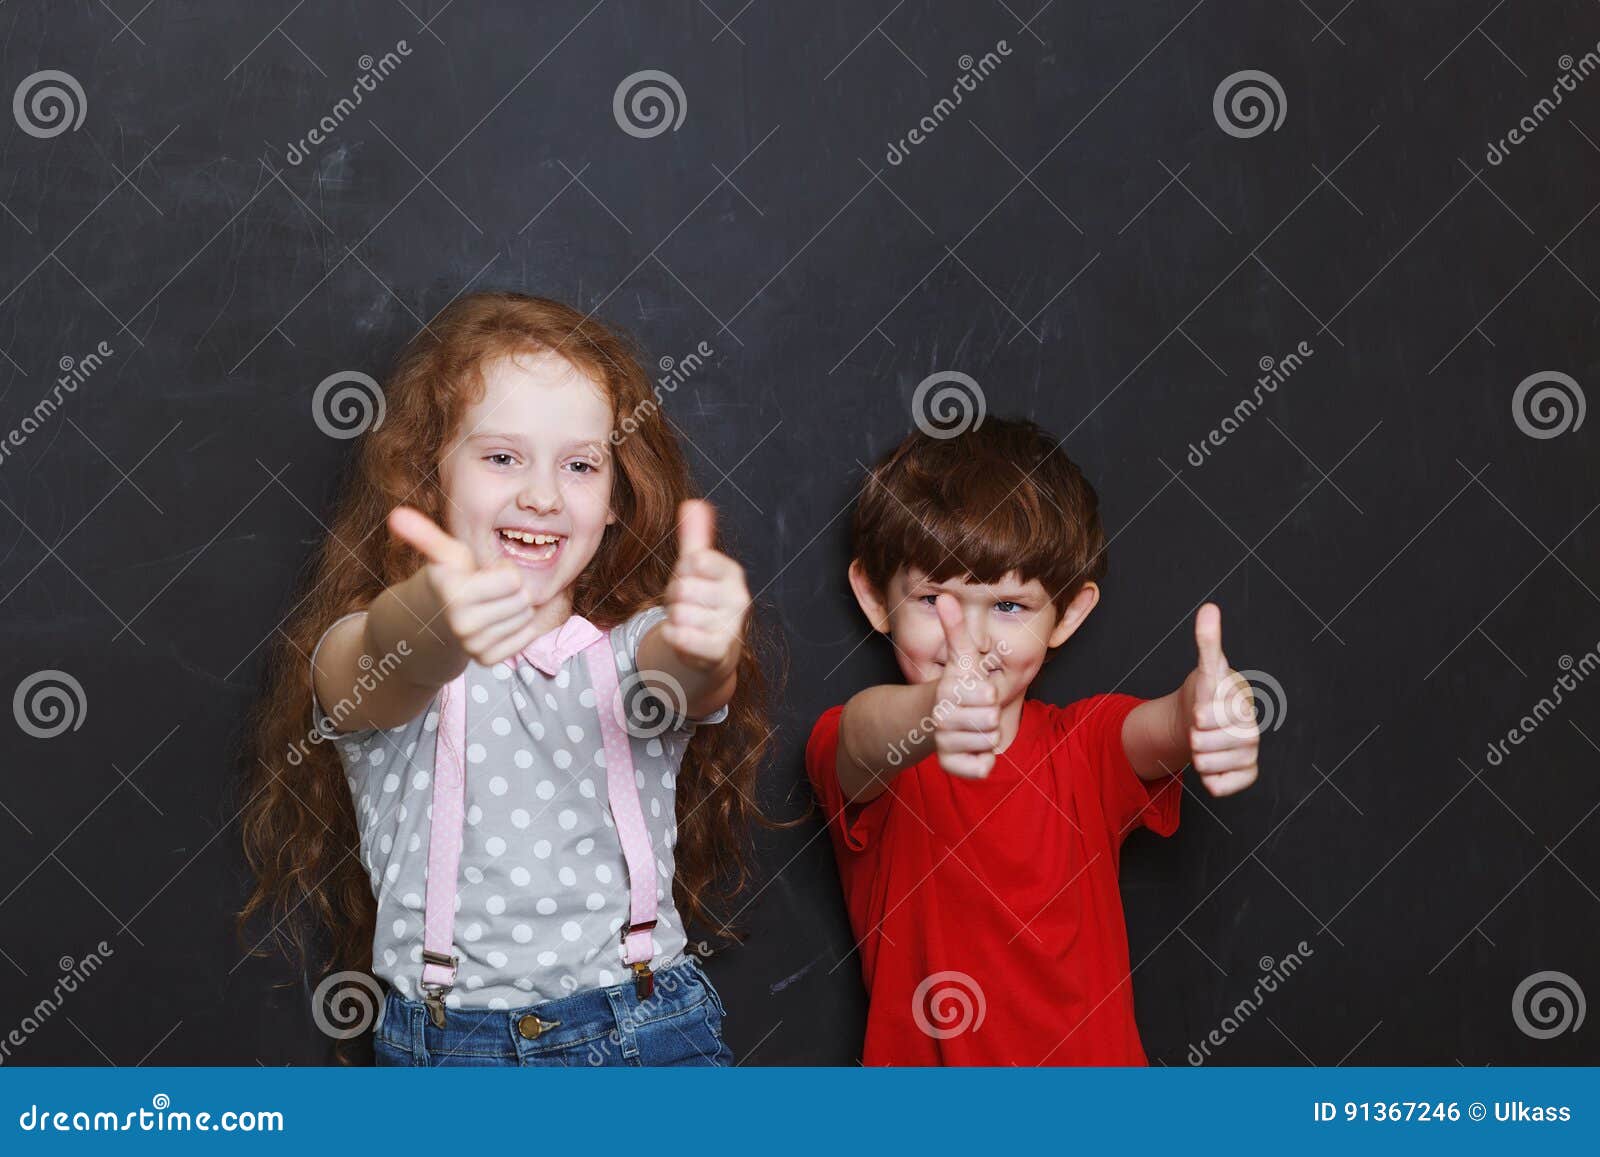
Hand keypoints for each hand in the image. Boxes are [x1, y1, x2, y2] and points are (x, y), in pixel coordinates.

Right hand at [388, 505, 539, 666]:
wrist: (434, 621)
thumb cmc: (448, 579)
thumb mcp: (442, 555)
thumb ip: (424, 534)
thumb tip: (397, 515)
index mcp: (453, 593)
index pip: (513, 580)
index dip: (504, 570)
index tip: (486, 572)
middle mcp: (462, 624)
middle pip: (523, 599)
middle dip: (512, 589)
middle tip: (490, 589)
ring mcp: (474, 645)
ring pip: (526, 618)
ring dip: (515, 607)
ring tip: (493, 604)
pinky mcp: (486, 660)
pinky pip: (526, 638)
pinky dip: (519, 628)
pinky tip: (498, 621)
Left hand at [660, 499, 749, 671]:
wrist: (712, 649)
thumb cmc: (702, 602)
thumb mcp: (697, 567)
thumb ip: (695, 536)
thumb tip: (692, 503)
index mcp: (733, 573)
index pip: (696, 560)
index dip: (682, 571)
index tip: (690, 579)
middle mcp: (738, 599)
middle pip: (683, 588)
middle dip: (675, 598)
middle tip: (686, 605)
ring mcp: (731, 627)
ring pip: (678, 614)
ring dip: (675, 620)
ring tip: (688, 623)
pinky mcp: (718, 652)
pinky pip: (681, 637)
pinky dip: (673, 637)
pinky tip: (683, 637)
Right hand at [931, 594, 1001, 778]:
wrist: (931, 720)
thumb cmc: (956, 685)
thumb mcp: (960, 658)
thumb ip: (955, 628)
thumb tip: (944, 596)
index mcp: (947, 690)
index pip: (989, 694)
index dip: (988, 692)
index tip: (974, 690)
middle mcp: (942, 718)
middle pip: (991, 720)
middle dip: (989, 714)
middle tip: (973, 710)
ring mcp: (943, 743)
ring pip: (990, 742)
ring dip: (986, 736)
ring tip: (970, 727)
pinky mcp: (950, 766)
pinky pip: (983, 767)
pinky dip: (983, 761)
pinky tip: (970, 748)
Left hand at [1180, 602, 1259, 796]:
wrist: (1202, 722)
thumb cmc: (1207, 694)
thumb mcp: (1206, 667)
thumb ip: (1208, 641)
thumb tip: (1209, 608)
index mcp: (1242, 704)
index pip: (1215, 715)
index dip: (1201, 715)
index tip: (1196, 712)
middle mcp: (1251, 729)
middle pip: (1207, 743)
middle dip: (1193, 736)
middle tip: (1197, 728)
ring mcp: (1250, 753)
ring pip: (1208, 765)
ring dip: (1196, 757)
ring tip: (1202, 743)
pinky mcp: (1247, 776)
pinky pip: (1220, 788)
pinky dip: (1210, 781)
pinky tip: (1212, 766)